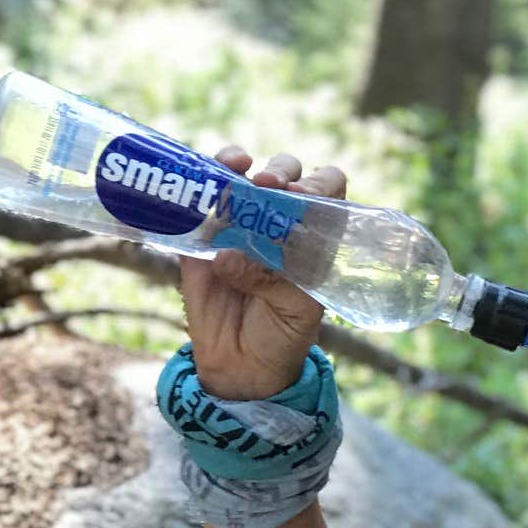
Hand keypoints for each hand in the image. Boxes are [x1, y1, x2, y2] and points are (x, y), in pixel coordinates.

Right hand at [179, 148, 346, 400]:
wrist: (241, 364)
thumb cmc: (283, 335)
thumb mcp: (296, 311)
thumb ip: (270, 280)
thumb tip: (227, 256)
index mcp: (313, 237)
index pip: (327, 191)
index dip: (319, 185)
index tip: (303, 198)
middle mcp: (278, 221)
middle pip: (284, 173)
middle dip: (279, 171)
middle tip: (270, 187)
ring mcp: (239, 223)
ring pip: (241, 173)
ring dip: (239, 163)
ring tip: (241, 176)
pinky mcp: (202, 234)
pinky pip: (200, 197)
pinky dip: (202, 180)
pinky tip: (209, 180)